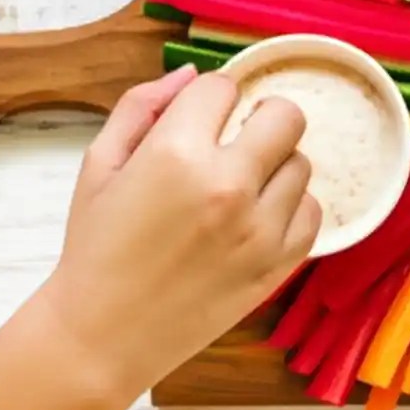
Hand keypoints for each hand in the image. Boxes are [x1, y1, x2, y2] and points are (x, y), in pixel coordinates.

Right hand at [42, 66, 320, 400]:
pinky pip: (313, 212)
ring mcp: (259, 228)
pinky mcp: (278, 263)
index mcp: (176, 154)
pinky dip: (292, 209)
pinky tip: (259, 216)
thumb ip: (142, 107)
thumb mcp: (100, 165)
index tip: (201, 118)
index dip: (211, 98)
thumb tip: (192, 74)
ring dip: (275, 167)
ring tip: (240, 188)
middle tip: (240, 138)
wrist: (101, 335)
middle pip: (286, 115)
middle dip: (262, 117)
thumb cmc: (96, 248)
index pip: (223, 87)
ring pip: (302, 164)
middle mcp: (227, 186)